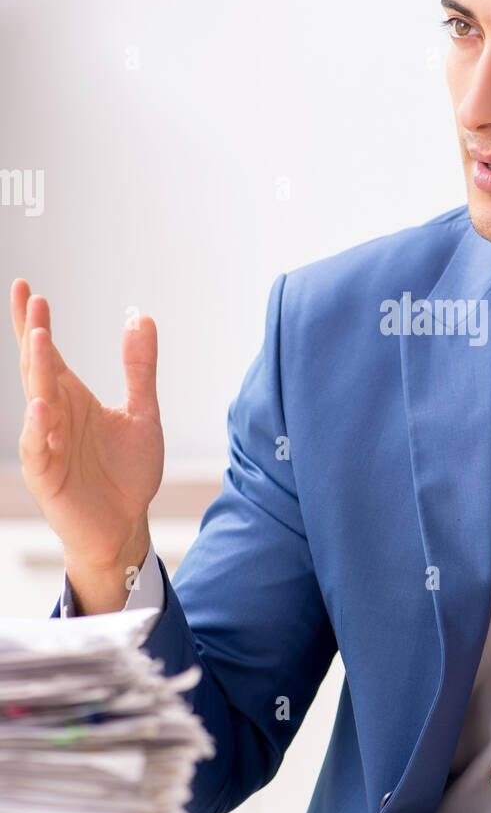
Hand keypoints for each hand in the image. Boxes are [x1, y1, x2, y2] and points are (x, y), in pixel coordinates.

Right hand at [10, 281, 163, 599]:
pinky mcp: (47, 475)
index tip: (27, 288)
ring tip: (40, 338)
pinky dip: (37, 427)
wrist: (126, 525)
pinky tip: (42, 406)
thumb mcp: (142, 413)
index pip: (49, 353)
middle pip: (38, 368)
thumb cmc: (127, 473)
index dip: (36, 322)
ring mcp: (46, 443)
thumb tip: (141, 318)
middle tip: (34, 300)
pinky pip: (36, 448)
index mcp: (72, 397)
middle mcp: (54, 415)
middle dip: (35, 334)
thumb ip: (140, 368)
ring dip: (36, 371)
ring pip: (36, 400)